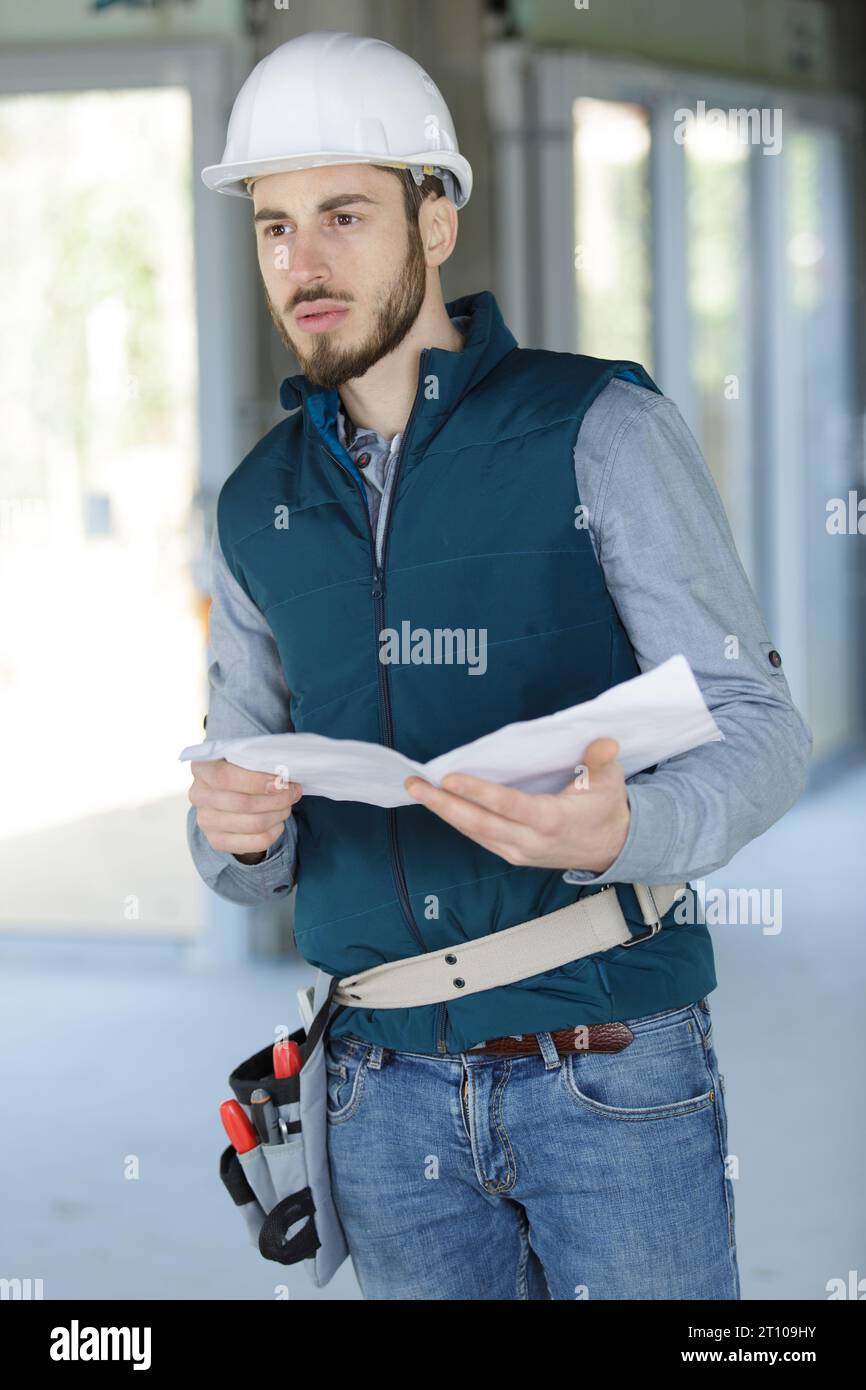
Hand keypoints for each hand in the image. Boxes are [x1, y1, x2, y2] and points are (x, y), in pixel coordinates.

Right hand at [189, 758, 301, 862]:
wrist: (229, 798)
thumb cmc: (242, 773)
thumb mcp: (246, 761)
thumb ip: (260, 764)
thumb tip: (284, 780)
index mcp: (202, 768)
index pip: (225, 777)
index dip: (256, 781)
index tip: (281, 782)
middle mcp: (198, 795)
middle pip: (243, 803)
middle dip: (277, 799)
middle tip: (292, 793)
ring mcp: (205, 821)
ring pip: (253, 824)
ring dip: (278, 815)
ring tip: (287, 806)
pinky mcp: (216, 841)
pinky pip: (255, 842)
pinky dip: (274, 833)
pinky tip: (278, 823)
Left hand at [404, 737, 628, 873]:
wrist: (613, 849)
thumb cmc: (606, 810)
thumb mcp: (610, 782)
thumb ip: (603, 761)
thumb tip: (605, 744)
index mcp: (551, 821)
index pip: (507, 805)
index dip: (476, 792)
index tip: (448, 779)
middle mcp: (529, 841)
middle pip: (479, 824)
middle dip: (443, 804)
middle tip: (415, 785)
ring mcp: (518, 852)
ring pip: (474, 832)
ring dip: (444, 812)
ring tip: (418, 791)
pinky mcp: (512, 855)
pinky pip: (479, 837)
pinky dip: (458, 821)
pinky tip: (440, 805)